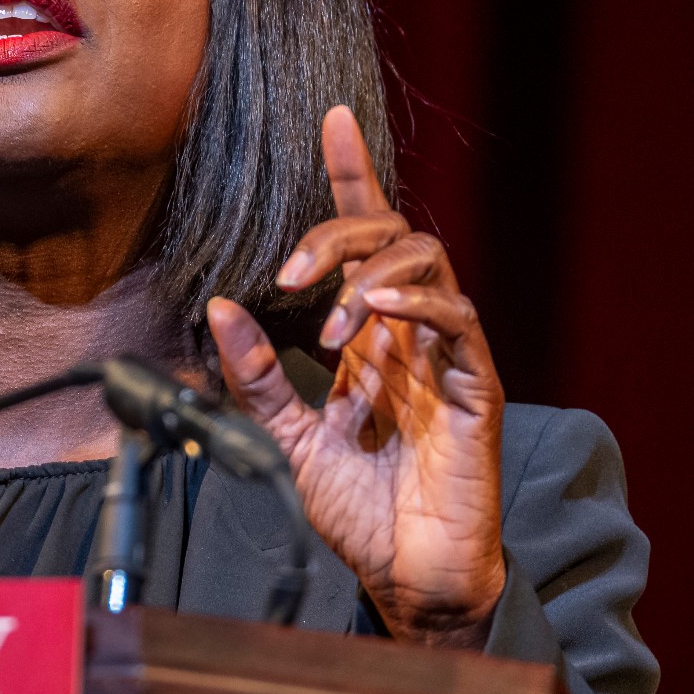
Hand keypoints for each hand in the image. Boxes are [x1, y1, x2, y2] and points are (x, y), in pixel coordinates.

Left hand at [206, 106, 506, 646]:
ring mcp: (447, 355)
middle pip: (391, 234)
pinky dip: (418, 308)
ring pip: (429, 263)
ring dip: (371, 276)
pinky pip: (459, 324)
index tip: (330, 118)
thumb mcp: (282, 435)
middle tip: (290, 274)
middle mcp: (409, 330)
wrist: (405, 575)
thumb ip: (253, 375)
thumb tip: (217, 306)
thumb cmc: (355, 506)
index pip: (365, 234)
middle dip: (338, 234)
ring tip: (332, 324)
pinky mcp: (476, 389)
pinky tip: (378, 318)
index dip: (351, 174)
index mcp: (368, 331)